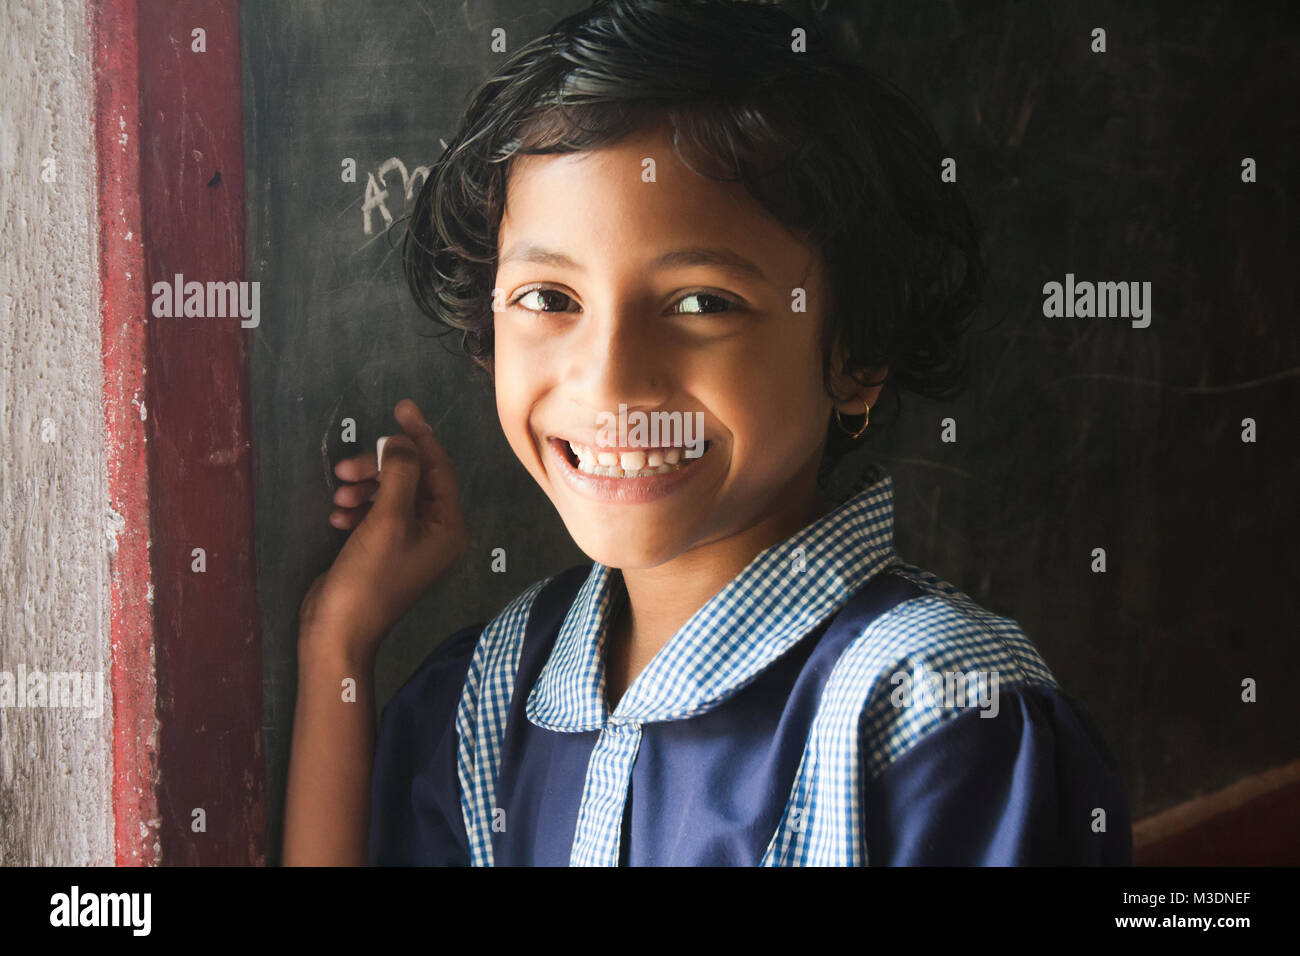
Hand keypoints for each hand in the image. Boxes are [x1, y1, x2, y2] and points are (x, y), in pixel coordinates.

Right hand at [298, 398, 468, 659]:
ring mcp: (410, 542)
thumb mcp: (389, 519)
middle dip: (380, 468)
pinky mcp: (384, 549)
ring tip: (339, 494)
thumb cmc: (370, 576)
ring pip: (390, 494)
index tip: (400, 407)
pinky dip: (358, 508)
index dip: (419, 436)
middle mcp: (436, 533)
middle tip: (347, 467)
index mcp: (450, 527)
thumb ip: (401, 473)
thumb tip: (404, 441)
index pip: (439, 468)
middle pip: (412, 479)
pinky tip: (338, 515)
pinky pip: (375, 513)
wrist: (337, 630)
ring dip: (365, 487)